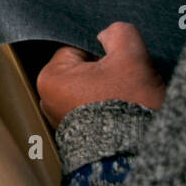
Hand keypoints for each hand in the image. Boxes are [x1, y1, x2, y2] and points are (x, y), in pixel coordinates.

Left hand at [36, 22, 166, 127]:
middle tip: (123, 84)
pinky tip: (120, 112)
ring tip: (123, 99)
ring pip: (89, 88)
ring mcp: (61, 119)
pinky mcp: (77, 135)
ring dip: (107, 90)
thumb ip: (119, 33)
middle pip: (83, 69)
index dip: (103, 53)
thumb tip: (108, 32)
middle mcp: (47, 99)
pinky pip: (92, 109)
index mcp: (49, 78)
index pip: (77, 48)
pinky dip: (107, 108)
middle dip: (105, 73)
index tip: (117, 65)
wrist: (138, 153)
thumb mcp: (131, 57)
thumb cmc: (129, 107)